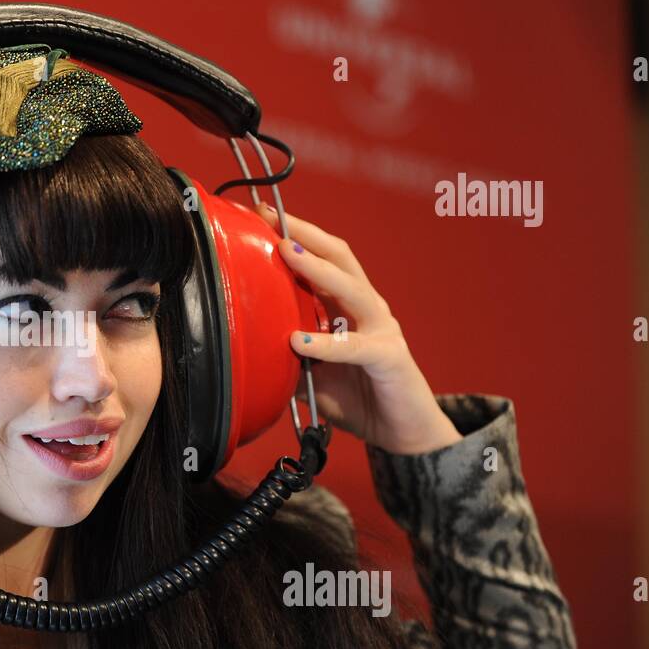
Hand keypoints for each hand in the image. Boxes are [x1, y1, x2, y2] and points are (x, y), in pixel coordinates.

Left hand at [259, 202, 462, 455]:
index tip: (257, 216)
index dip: (294, 234)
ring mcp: (381, 328)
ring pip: (350, 288)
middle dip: (303, 233)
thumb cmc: (359, 397)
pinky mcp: (390, 357)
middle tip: (269, 217)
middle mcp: (367, 308)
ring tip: (285, 253)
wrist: (404, 433)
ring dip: (316, 269)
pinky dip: (325, 344)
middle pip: (338, 257)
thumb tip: (244, 348)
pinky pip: (355, 347)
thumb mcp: (312, 373)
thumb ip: (285, 356)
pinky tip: (298, 341)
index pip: (322, 258)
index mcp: (347, 305)